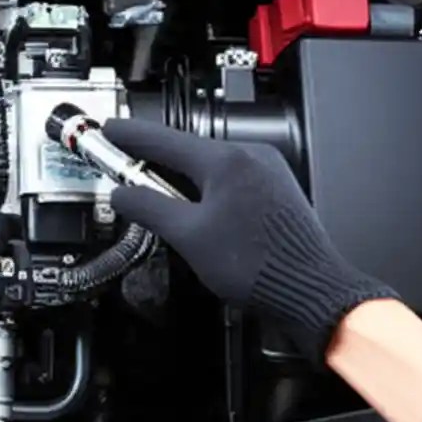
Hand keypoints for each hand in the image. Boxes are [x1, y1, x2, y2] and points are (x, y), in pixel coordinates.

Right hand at [102, 119, 397, 362]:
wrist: (311, 290)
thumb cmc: (258, 265)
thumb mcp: (188, 236)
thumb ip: (149, 208)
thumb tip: (124, 194)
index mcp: (225, 161)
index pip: (163, 139)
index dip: (130, 135)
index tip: (111, 130)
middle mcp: (250, 157)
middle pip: (186, 150)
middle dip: (153, 159)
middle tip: (125, 166)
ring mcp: (267, 172)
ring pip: (209, 166)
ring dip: (180, 177)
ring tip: (157, 196)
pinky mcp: (276, 191)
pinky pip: (230, 179)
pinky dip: (206, 188)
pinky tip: (196, 209)